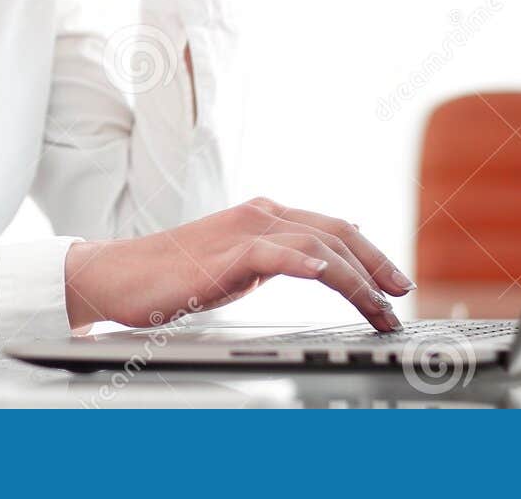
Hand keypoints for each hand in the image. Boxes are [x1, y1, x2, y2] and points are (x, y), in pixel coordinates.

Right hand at [63, 196, 414, 331]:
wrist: (118, 275)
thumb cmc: (172, 276)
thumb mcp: (237, 266)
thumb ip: (274, 260)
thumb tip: (316, 268)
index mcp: (265, 217)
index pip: (332, 230)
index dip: (370, 253)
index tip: (394, 282)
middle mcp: (261, 215)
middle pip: (336, 234)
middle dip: (376, 265)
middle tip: (401, 297)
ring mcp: (244, 232)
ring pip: (317, 247)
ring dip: (356, 278)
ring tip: (380, 304)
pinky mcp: (225, 255)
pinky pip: (274, 255)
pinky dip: (305, 263)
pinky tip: (327, 276)